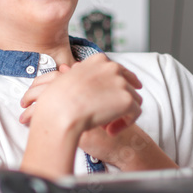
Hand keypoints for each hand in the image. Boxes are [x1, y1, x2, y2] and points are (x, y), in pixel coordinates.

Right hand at [19, 55, 142, 134]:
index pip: (118, 70)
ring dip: (122, 114)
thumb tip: (82, 76)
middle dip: (120, 101)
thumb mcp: (67, 79)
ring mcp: (121, 83)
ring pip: (134, 100)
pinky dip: (125, 124)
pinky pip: (135, 113)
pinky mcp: (127, 100)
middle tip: (110, 117)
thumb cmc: (58, 99)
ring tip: (107, 127)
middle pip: (129, 84)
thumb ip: (80, 76)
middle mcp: (112, 67)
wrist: (61, 110)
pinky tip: (110, 131)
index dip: (119, 86)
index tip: (118, 95)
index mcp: (98, 60)